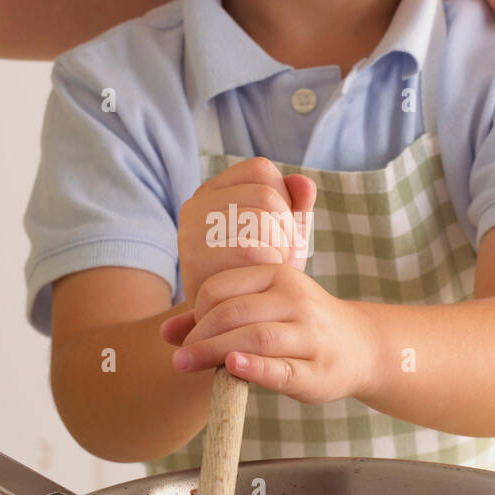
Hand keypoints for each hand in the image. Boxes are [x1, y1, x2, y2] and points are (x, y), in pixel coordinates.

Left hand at [160, 264, 372, 405]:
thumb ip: (215, 316)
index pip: (220, 288)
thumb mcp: (262, 308)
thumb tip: (165, 333)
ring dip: (214, 352)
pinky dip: (256, 368)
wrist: (360, 346)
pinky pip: (284, 369)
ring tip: (186, 365)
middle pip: (234, 313)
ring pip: (256, 337)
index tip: (188, 336)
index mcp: (278, 276)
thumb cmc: (299, 325)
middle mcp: (296, 300)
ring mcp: (310, 335)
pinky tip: (233, 368)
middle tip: (179, 359)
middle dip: (199, 336)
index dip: (195, 313)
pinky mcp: (318, 370)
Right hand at [176, 156, 316, 306]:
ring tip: (270, 268)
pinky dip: (269, 266)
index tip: (280, 230)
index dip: (284, 199)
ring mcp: (190, 233)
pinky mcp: (195, 263)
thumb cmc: (262, 273)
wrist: (236, 323)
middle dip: (286, 228)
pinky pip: (251, 251)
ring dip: (280, 248)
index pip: (261, 170)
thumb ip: (297, 206)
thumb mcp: (284, 234)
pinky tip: (261, 282)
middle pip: (265, 195)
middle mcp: (195, 206)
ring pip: (260, 219)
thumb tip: (303, 181)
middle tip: (279, 256)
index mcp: (213, 191)